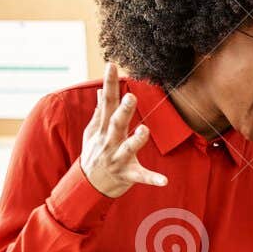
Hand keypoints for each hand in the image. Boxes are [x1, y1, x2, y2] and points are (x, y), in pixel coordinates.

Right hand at [79, 63, 167, 197]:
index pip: (106, 102)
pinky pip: (141, 177)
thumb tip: (101, 91)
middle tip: (131, 96)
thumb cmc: (94, 155)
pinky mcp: (127, 175)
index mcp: (103, 129)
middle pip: (116, 123)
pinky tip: (164, 180)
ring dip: (136, 140)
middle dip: (123, 111)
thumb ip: (99, 112)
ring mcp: (117, 159)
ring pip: (127, 148)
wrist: (88, 186)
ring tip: (144, 130)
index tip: (111, 65)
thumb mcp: (92, 132)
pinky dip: (152, 179)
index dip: (109, 84)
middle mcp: (108, 142)